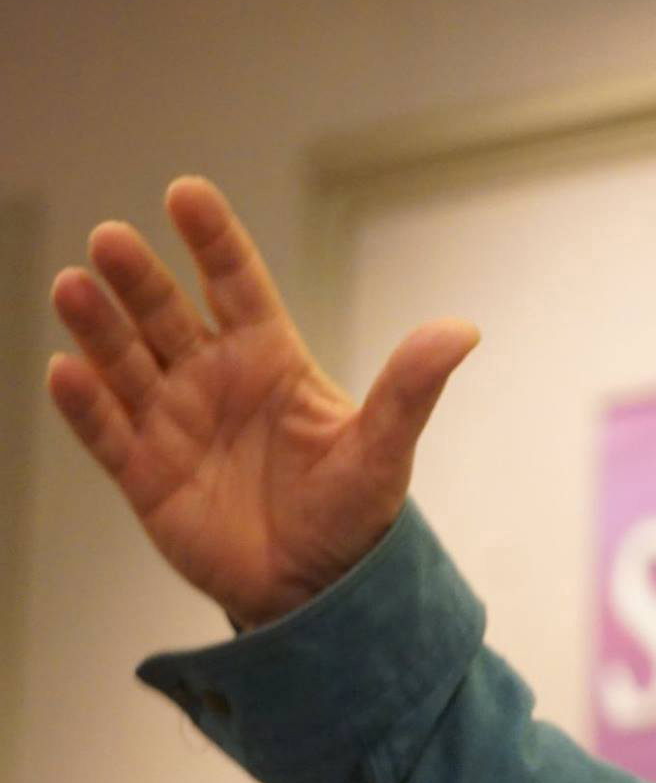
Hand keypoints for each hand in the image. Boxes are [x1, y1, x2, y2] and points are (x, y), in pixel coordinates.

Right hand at [45, 177, 478, 628]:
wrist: (320, 590)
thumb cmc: (354, 512)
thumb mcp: (384, 449)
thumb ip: (411, 388)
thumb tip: (463, 330)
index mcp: (271, 359)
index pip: (236, 284)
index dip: (212, 240)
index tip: (185, 192)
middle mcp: (214, 378)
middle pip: (167, 313)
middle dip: (139, 278)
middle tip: (111, 240)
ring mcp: (174, 422)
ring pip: (126, 362)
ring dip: (99, 327)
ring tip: (74, 286)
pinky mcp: (145, 474)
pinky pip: (108, 432)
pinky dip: (85, 404)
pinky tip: (65, 371)